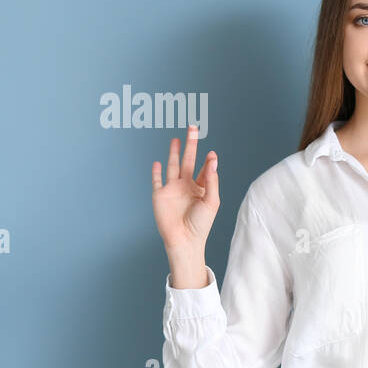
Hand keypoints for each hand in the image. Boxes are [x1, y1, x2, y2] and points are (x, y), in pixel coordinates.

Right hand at [152, 125, 219, 252]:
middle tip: (193, 127)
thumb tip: (212, 159)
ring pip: (173, 165)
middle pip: (188, 160)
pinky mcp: (160, 195)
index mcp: (201, 188)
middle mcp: (186, 186)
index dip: (208, 160)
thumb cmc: (201, 224)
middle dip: (190, 144)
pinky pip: (157, 180)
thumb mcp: (212, 201)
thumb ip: (211, 180)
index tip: (211, 154)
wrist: (184, 240)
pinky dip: (156, 171)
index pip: (204, 169)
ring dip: (174, 152)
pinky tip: (157, 162)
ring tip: (177, 139)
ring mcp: (172, 189)